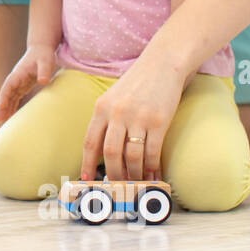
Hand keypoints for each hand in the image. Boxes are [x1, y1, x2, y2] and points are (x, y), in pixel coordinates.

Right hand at [0, 44, 54, 124]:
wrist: (41, 49)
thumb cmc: (44, 55)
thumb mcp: (46, 62)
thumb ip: (44, 71)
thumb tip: (43, 81)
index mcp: (18, 74)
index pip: (8, 86)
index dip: (3, 97)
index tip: (1, 106)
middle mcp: (15, 79)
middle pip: (6, 94)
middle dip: (2, 106)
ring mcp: (18, 83)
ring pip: (9, 98)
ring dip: (5, 108)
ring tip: (2, 121)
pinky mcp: (22, 86)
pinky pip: (14, 98)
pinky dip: (12, 106)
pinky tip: (11, 116)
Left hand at [81, 55, 182, 181]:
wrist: (162, 65)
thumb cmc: (137, 84)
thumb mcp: (112, 98)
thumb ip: (105, 120)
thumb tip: (102, 152)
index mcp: (101, 108)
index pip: (90, 142)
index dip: (87, 163)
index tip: (86, 178)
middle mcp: (117, 113)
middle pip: (110, 153)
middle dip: (113, 173)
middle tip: (117, 186)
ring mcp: (138, 117)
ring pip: (131, 156)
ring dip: (134, 173)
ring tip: (136, 182)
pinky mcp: (158, 121)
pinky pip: (152, 151)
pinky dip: (152, 167)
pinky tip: (154, 174)